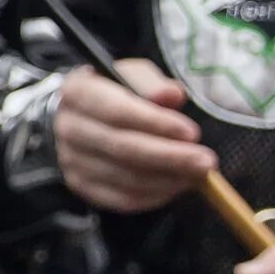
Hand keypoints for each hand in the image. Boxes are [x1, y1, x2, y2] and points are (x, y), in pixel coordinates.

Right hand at [56, 61, 219, 213]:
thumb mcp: (130, 75)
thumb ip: (151, 82)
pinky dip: (154, 197)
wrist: (78, 115)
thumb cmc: (112, 91)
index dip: (155, 124)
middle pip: (122, 148)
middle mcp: (68, 128)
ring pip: (125, 178)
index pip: (117, 112)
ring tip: (198, 176)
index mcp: (77, 93)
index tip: (191, 133)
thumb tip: (172, 95)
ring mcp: (71, 160)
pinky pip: (121, 199)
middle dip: (169, 157)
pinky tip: (176, 186)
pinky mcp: (81, 185)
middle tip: (206, 163)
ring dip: (167, 180)